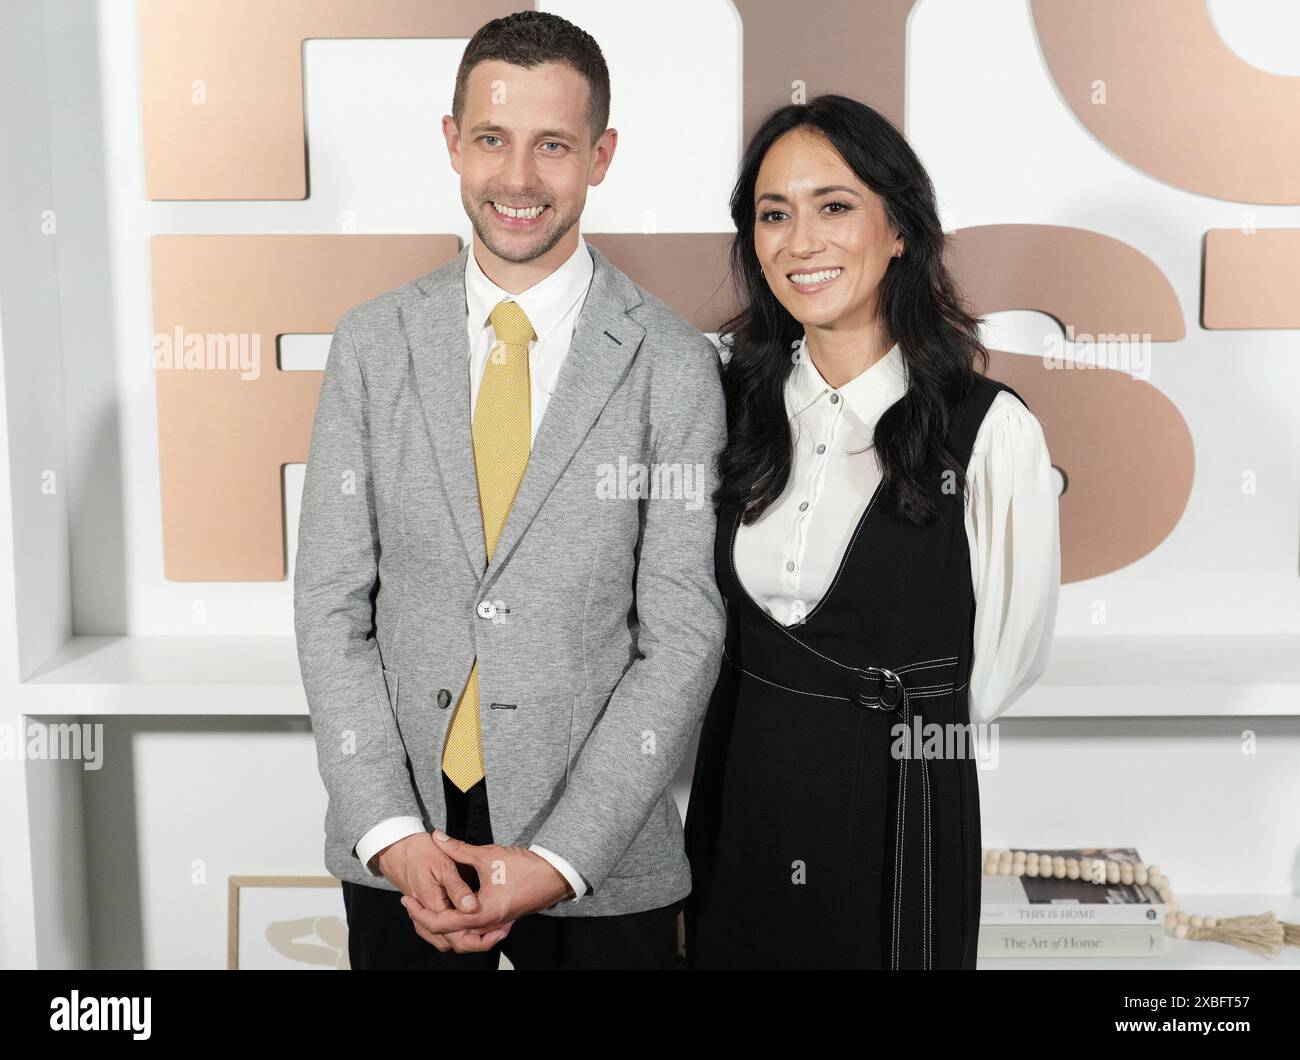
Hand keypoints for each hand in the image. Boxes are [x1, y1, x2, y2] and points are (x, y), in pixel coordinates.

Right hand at [373, 832, 504, 952]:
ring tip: (489, 929)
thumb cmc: (420, 852)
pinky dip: (454, 931)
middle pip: (451, 942)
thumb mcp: (443, 866)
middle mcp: (427, 915)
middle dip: (475, 941)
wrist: (397, 848)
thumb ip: (458, 889)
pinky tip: (470, 920)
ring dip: (465, 937)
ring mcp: (422, 915)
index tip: (500, 930)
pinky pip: (439, 930)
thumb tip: (472, 907)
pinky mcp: (425, 910)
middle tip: (498, 932)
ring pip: (444, 939)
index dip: (479, 937)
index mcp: (433, 905)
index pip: (456, 933)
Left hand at [399, 831, 573, 947]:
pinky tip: (453, 908)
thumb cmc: (525, 868)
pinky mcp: (500, 920)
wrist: (554, 875)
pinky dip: (459, 922)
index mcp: (481, 914)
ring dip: (443, 923)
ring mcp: (494, 924)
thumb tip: (438, 838)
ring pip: (461, 934)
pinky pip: (474, 929)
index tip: (408, 900)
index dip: (420, 913)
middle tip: (414, 905)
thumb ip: (459, 849)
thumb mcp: (487, 856)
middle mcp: (487, 924)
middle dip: (427, 921)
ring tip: (429, 907)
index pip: (440, 923)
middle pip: (447, 934)